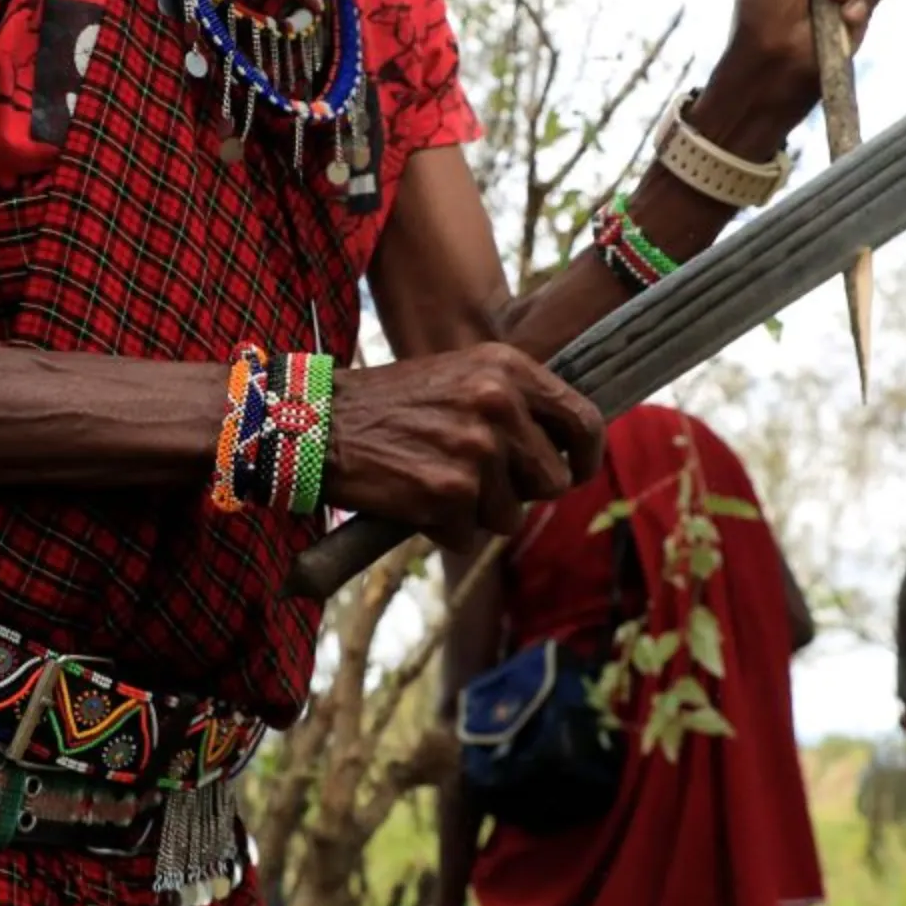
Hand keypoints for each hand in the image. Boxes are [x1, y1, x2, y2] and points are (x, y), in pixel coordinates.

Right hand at [327, 345, 604, 540]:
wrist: (318, 422)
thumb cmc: (393, 404)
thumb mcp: (463, 377)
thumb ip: (517, 403)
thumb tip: (570, 451)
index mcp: (508, 368)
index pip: (584, 421)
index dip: (587, 457)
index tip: (576, 472)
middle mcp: (498, 403)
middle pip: (553, 480)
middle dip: (522, 492)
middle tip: (481, 483)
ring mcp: (474, 449)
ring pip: (510, 516)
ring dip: (477, 513)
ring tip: (435, 482)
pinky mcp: (448, 493)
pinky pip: (469, 537)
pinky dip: (443, 530)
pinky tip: (413, 500)